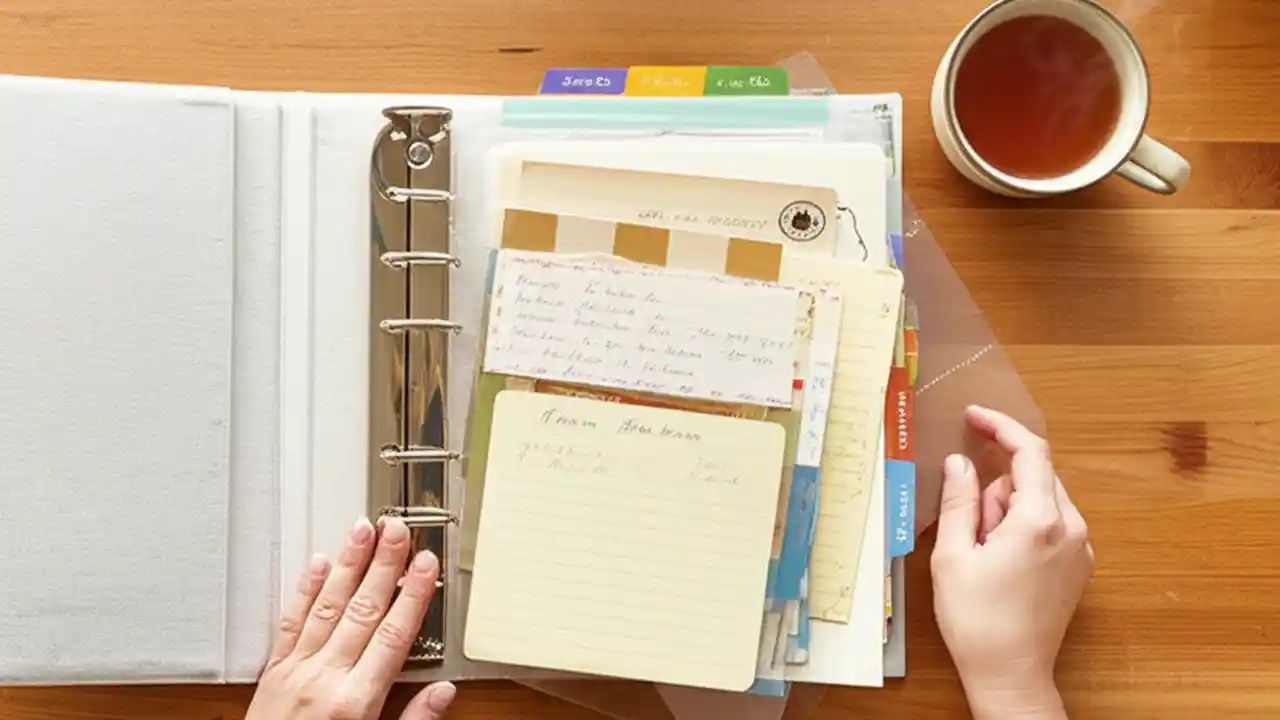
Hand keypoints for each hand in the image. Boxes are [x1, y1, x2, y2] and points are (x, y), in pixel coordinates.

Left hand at [247, 517, 455, 719]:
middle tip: (397, 529)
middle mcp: (325, 679)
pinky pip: (290, 624)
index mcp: (356, 703)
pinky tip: (317, 564)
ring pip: (328, 606)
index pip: (394, 635)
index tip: (426, 563)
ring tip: (362, 530)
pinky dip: (305, 591)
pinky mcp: (273, 675)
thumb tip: (442, 693)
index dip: (414, 595)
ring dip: (347, 564)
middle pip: (363, 610)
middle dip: (383, 565)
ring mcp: (296, 673)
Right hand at [931, 406, 1093, 719]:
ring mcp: (1081, 548)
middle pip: (1034, 476)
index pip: (1029, 451)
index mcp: (1039, 521)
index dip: (1001, 426)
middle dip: (997, 487)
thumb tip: (959, 463)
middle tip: (969, 528)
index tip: (975, 416)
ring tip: (984, 554)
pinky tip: (1002, 561)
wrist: (1010, 675)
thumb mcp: (953, 555)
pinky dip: (1024, 526)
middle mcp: (1071, 529)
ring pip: (1042, 499)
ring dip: (1009, 509)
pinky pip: (1052, 523)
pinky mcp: (1080, 565)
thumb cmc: (977, 622)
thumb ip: (959, 501)